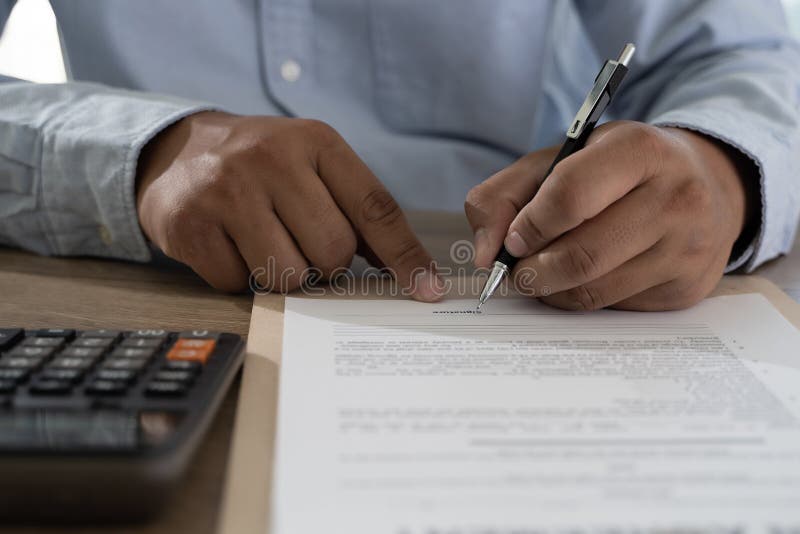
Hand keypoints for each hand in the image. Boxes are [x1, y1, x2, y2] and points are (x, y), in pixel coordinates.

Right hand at [136, 111, 442, 299]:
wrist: (178, 151)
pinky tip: (230, 245)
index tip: (426, 291)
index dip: (405, 256)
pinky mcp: (188, 224)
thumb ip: (358, 212)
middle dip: (325, 263)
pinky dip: (240, 277)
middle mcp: (271, 159)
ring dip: (283, 273)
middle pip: (332, 251)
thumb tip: (407, 270)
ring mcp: (226, 191)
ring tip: (265, 242)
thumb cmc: (262, 167)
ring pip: (287, 274)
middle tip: (301, 243)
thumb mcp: (313, 167)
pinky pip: (238, 283)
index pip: (375, 208)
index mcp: (316, 142)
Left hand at [465, 121, 754, 310]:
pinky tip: (586, 277)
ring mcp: (688, 248)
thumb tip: (484, 254)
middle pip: (580, 256)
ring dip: (552, 291)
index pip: (570, 198)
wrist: (707, 185)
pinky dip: (584, 299)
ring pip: (593, 292)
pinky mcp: (687, 288)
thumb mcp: (560, 159)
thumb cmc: (617, 170)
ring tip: (544, 272)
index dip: (529, 227)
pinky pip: (614, 308)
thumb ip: (504, 194)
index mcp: (639, 150)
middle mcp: (676, 197)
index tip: (512, 241)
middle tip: (517, 271)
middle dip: (531, 272)